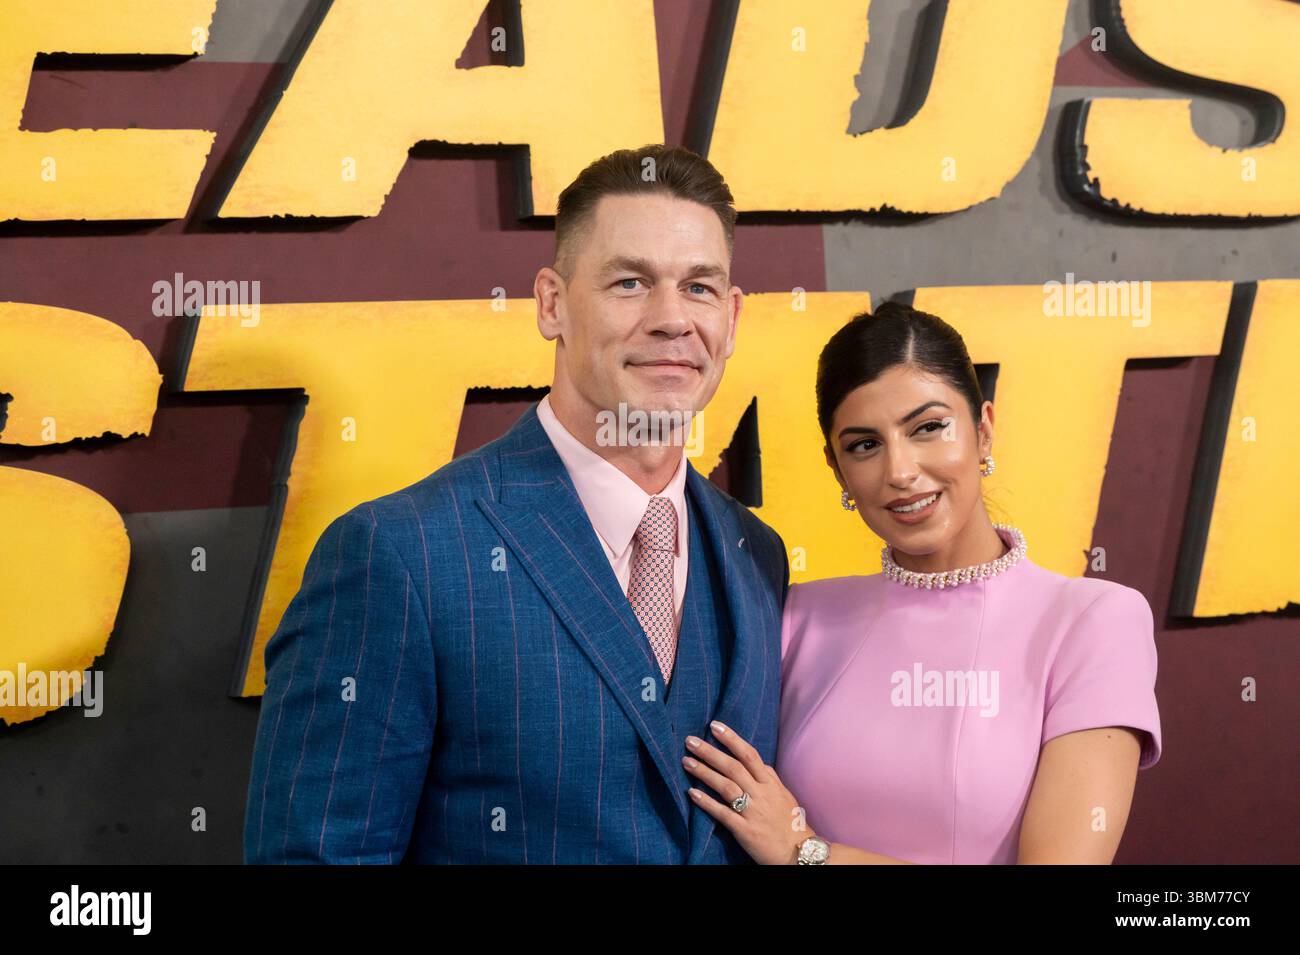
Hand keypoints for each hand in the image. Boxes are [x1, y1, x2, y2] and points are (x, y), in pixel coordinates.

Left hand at [683, 720, 813, 864]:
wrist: (799, 854)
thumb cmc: (792, 825)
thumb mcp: (785, 796)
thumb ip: (771, 778)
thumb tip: (761, 763)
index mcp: (771, 784)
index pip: (750, 755)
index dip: (732, 739)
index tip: (714, 726)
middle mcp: (762, 794)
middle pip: (734, 767)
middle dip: (711, 752)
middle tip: (690, 741)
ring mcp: (753, 812)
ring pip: (727, 787)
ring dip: (705, 773)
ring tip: (687, 762)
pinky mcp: (745, 831)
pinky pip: (723, 814)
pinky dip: (707, 803)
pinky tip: (692, 793)